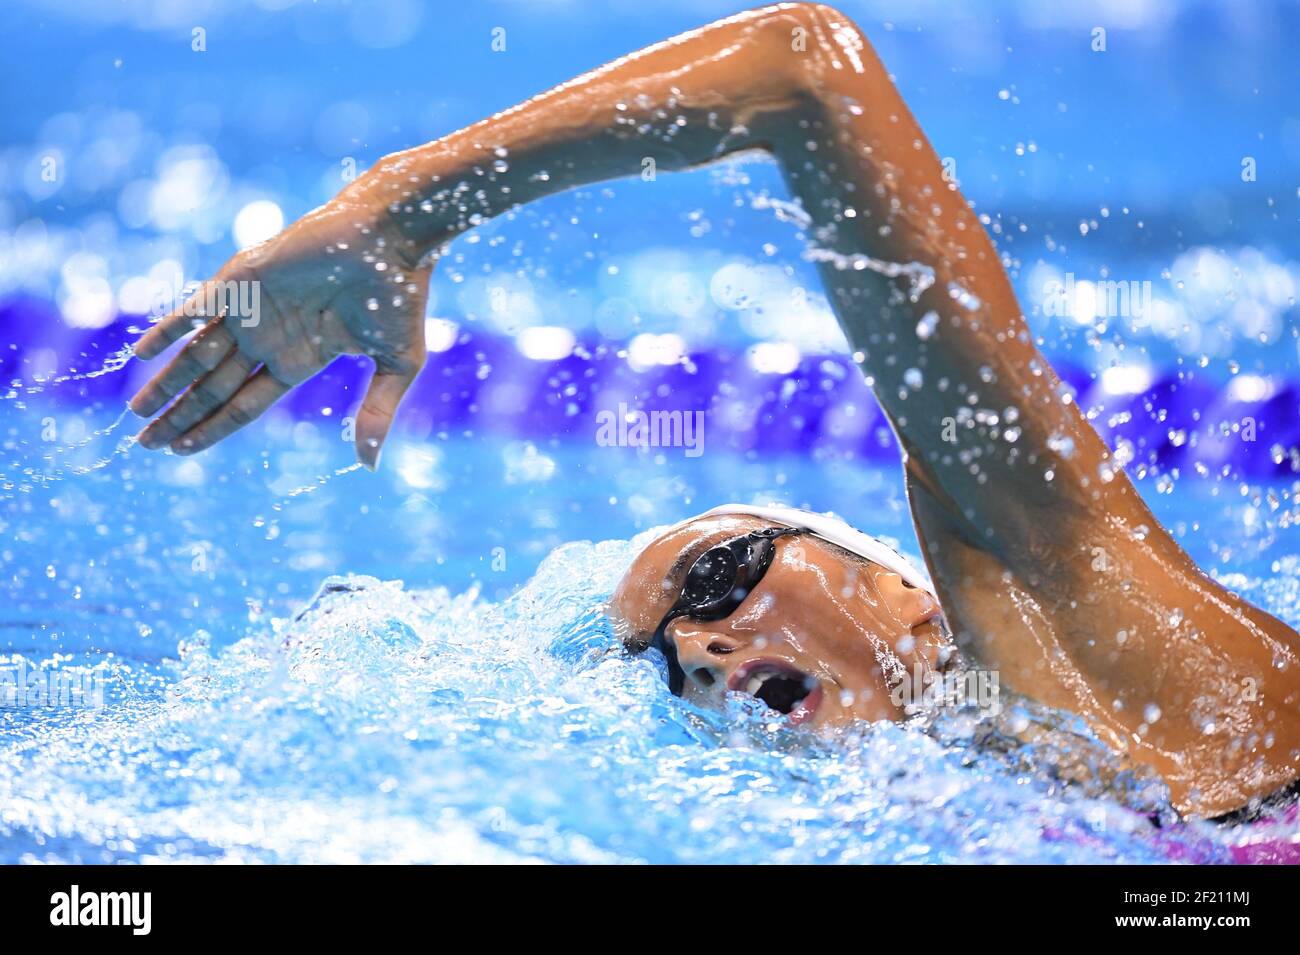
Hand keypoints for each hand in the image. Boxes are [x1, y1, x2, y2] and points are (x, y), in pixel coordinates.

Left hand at [128, 202, 430, 468]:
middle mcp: (269, 337)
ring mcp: (252, 310)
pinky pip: (194, 310)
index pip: (245, 404)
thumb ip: (377, 413)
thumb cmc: (399, 297)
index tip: (181, 450)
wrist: (391, 237)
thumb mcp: (396, 366)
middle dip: (180, 415)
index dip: (212, 428)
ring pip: (197, 355)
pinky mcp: (241, 281)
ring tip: (137, 412)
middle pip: (213, 387)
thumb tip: (371, 468)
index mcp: (300, 358)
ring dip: (166, 382)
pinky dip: (168, 330)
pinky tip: (142, 353)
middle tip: (146, 444)